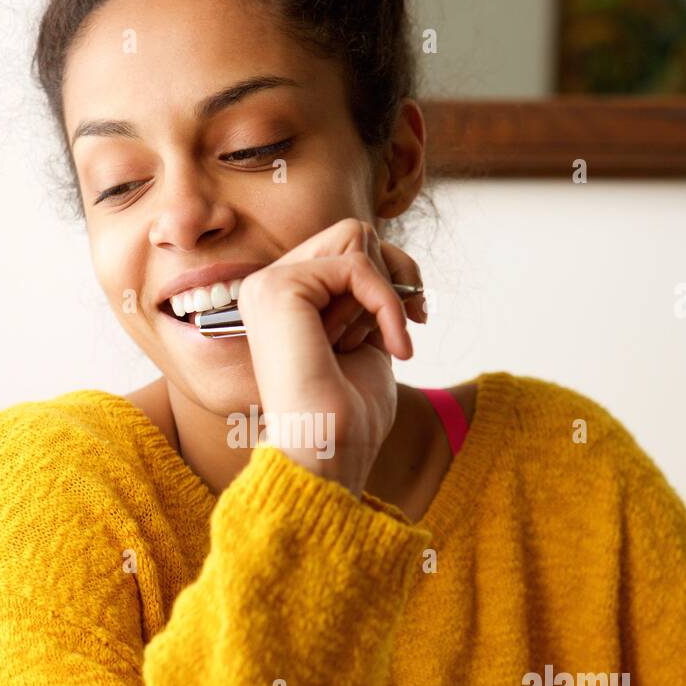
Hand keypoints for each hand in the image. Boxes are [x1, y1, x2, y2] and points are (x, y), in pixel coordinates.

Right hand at [237, 219, 425, 498]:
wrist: (329, 452)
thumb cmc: (350, 413)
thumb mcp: (367, 337)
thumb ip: (368, 296)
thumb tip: (394, 259)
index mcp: (284, 299)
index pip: (347, 248)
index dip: (394, 274)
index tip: (416, 318)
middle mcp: (268, 287)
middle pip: (353, 234)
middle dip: (393, 278)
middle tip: (397, 331)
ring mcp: (269, 285)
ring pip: (355, 240)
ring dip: (382, 294)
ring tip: (372, 342)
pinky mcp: (280, 288)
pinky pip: (357, 265)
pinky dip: (388, 303)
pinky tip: (393, 346)